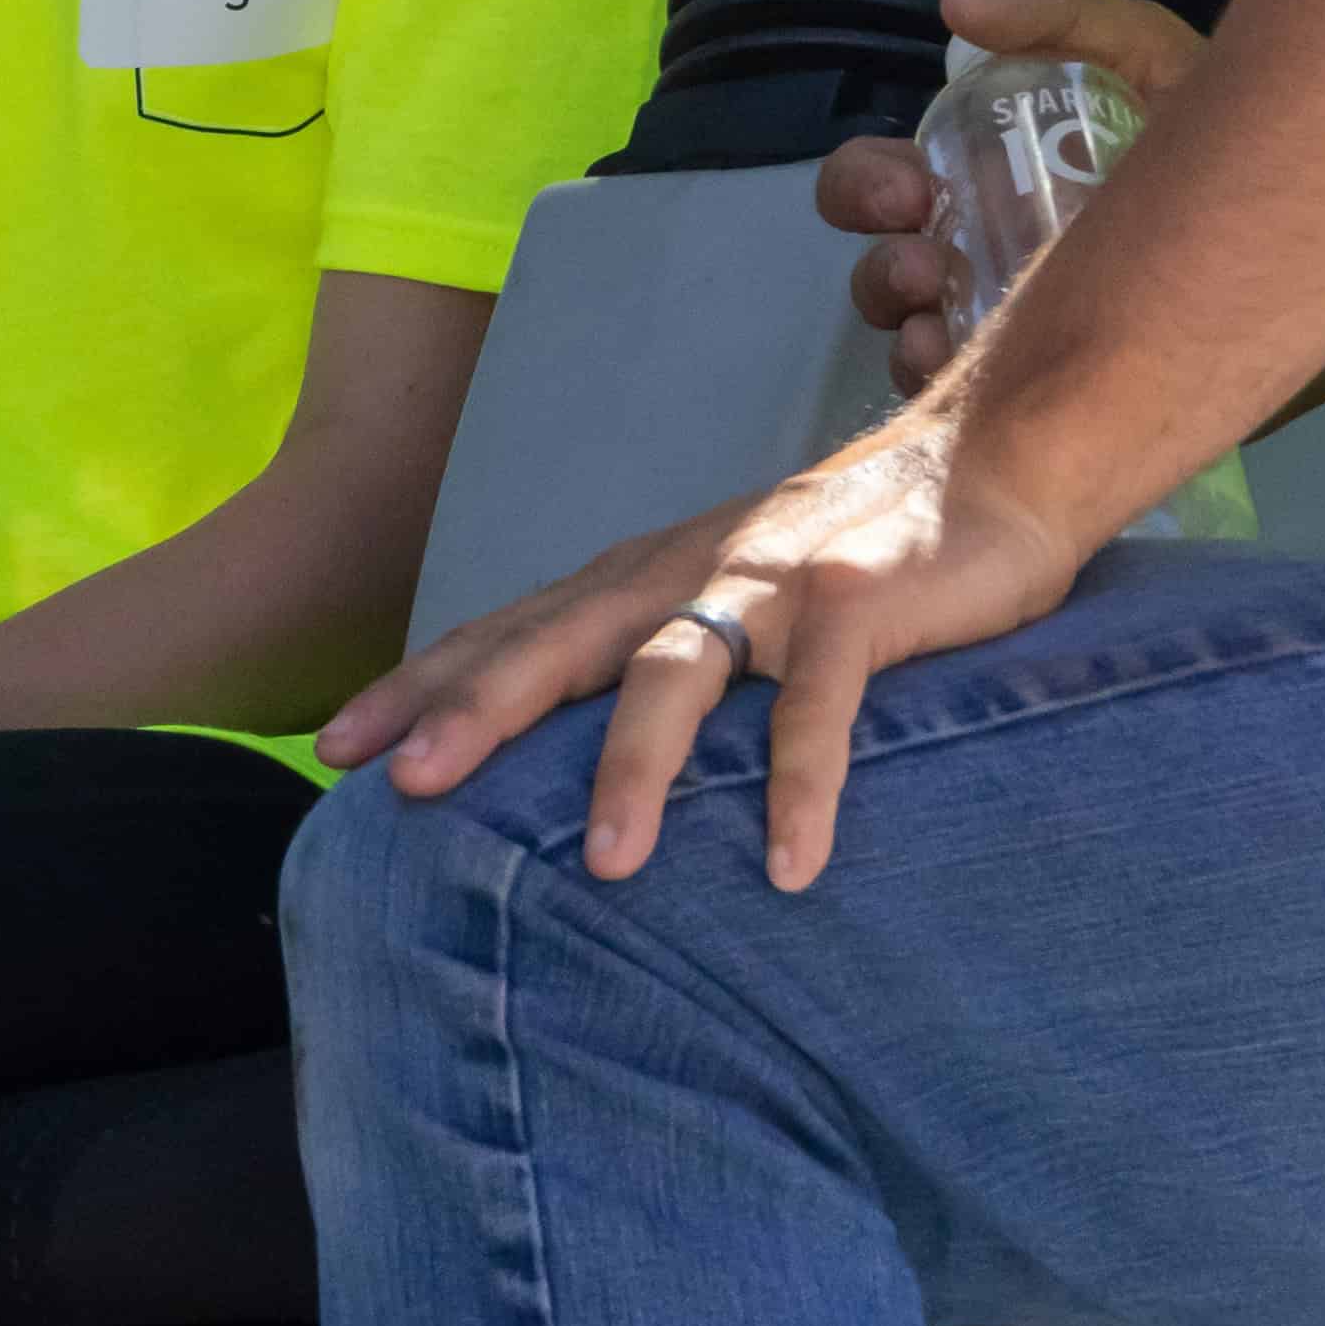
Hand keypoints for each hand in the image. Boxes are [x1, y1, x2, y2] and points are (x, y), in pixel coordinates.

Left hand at [315, 391, 1112, 891]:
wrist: (991, 459)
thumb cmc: (846, 548)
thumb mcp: (721, 590)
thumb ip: (648, 650)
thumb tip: (562, 752)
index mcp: (640, 577)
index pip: (506, 630)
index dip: (419, 685)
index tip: (333, 748)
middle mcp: (685, 572)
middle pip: (557, 644)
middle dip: (474, 716)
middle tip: (405, 789)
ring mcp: (770, 584)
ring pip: (678, 674)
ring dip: (637, 770)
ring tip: (607, 866)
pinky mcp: (860, 603)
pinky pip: (824, 706)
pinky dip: (804, 785)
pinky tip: (790, 866)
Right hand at [803, 0, 1215, 392]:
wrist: (1314, 239)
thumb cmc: (1223, 147)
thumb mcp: (1149, 56)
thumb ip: (1062, 13)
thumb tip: (956, 7)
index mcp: (984, 184)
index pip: (883, 185)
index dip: (866, 187)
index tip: (911, 191)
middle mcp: (982, 263)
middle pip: (883, 273)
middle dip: (880, 268)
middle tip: (924, 263)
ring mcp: (1010, 339)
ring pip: (915, 348)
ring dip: (909, 339)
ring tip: (945, 333)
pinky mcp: (1050, 402)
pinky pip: (970, 418)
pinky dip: (953, 405)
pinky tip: (978, 390)